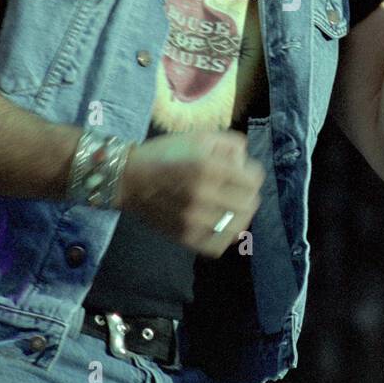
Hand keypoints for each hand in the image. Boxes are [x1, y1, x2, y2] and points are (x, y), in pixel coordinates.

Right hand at [116, 131, 263, 257]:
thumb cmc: (165, 154)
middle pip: (250, 203)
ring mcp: (195, 220)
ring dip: (239, 214)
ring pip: (239, 225)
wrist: (128, 180)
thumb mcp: (198, 137)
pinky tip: (220, 225)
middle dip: (247, 193)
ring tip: (229, 206)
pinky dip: (225, 236)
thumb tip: (245, 163)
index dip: (251, 173)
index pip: (254, 180)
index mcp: (208, 167)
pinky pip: (219, 245)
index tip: (241, 172)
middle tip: (236, 189)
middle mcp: (204, 195)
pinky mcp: (186, 238)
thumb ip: (230, 144)